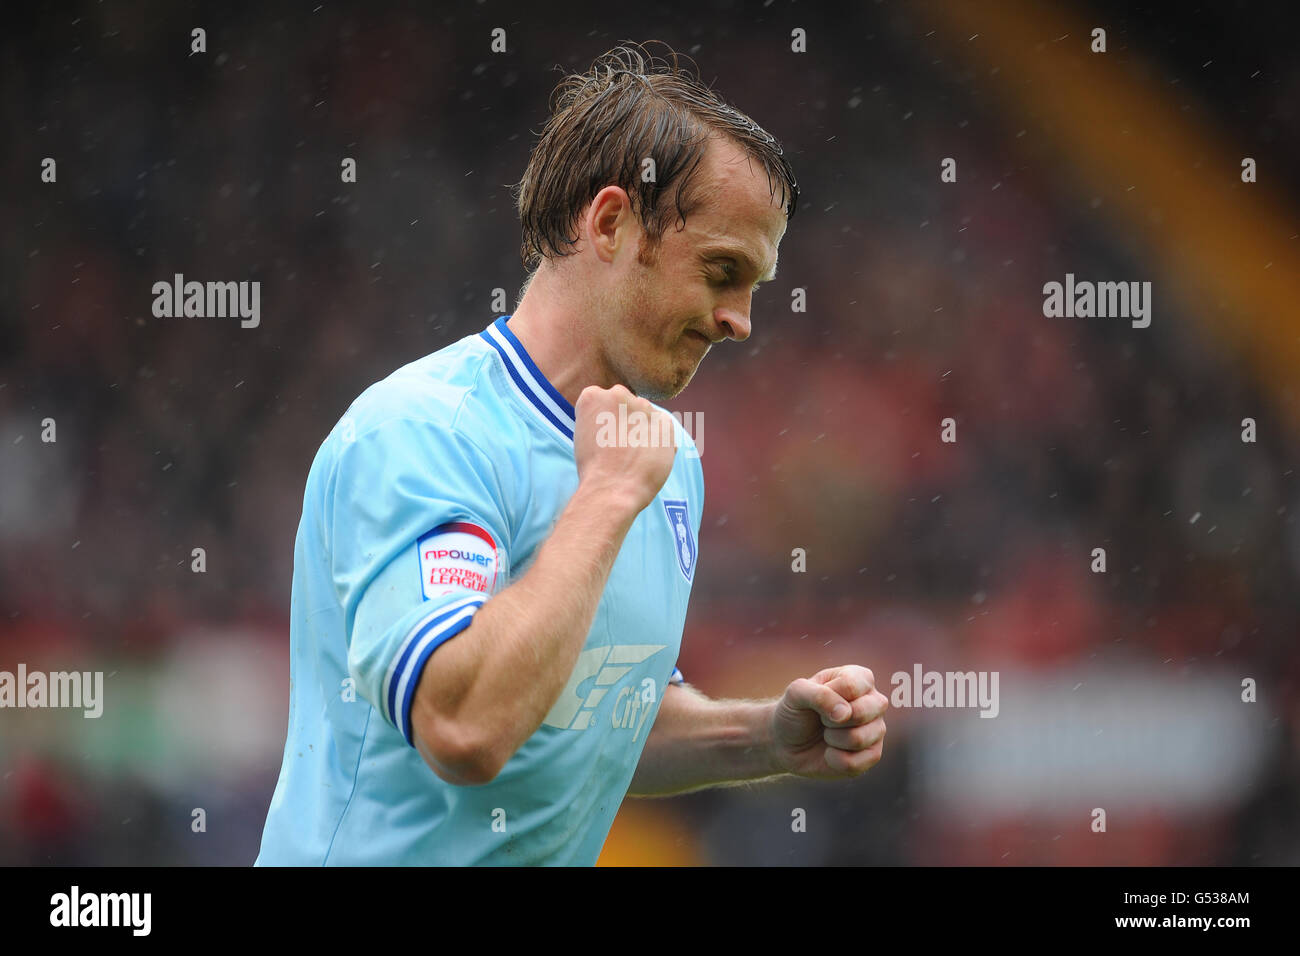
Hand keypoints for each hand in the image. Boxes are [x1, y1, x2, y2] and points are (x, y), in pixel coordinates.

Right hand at [573, 384, 676, 512]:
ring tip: (634, 455)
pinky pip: (663, 426)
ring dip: (643, 429)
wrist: (612, 488)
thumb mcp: (584, 436)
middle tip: (619, 446)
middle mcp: (617, 394)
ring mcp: (642, 406)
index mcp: (591, 396)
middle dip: (625, 421)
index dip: (603, 423)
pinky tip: (648, 457)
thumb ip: (599, 420)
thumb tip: (615, 420)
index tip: (602, 438)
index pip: (601, 402)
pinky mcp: (664, 421)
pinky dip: (660, 440)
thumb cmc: (594, 469)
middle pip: (625, 404)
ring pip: (645, 414)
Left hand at [771, 665, 887, 778]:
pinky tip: (830, 752)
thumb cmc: (795, 711)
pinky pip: (856, 763)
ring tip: (826, 734)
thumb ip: (819, 695)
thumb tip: (845, 714)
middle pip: (861, 712)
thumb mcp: (796, 694)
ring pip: (858, 739)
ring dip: (832, 739)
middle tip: (822, 719)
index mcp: (860, 678)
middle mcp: (875, 701)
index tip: (817, 699)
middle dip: (831, 720)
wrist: (786, 742)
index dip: (827, 697)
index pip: (851, 686)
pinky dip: (834, 760)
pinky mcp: (872, 755)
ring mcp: (877, 729)